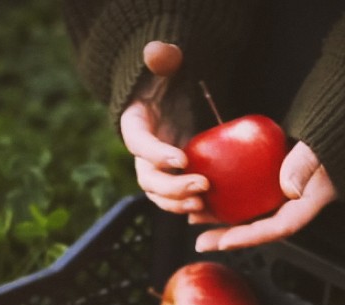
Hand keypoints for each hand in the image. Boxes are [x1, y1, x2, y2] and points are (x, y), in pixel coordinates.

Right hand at [119, 41, 208, 215]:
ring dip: (179, 204)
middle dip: (172, 187)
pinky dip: (189, 208)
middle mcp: (141, 152)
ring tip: (203, 204)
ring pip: (159, 195)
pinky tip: (209, 212)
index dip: (156, 154)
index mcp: (135, 125)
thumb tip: (158, 53)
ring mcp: (157, 169)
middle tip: (202, 185)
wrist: (173, 96)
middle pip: (148, 178)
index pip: (139, 143)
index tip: (181, 159)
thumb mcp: (166, 63)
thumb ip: (163, 58)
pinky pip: (176, 199)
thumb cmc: (169, 78)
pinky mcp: (174, 178)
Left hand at [193, 141, 336, 251]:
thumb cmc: (329, 142)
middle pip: (256, 228)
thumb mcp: (320, 152)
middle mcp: (289, 207)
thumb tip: (289, 188)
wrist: (331, 132)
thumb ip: (306, 165)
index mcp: (304, 206)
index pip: (277, 228)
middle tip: (200, 242)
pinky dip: (226, 198)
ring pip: (248, 214)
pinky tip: (205, 194)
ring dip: (221, 219)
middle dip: (227, 237)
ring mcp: (279, 197)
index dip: (249, 237)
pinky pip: (246, 196)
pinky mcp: (269, 185)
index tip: (224, 241)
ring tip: (194, 219)